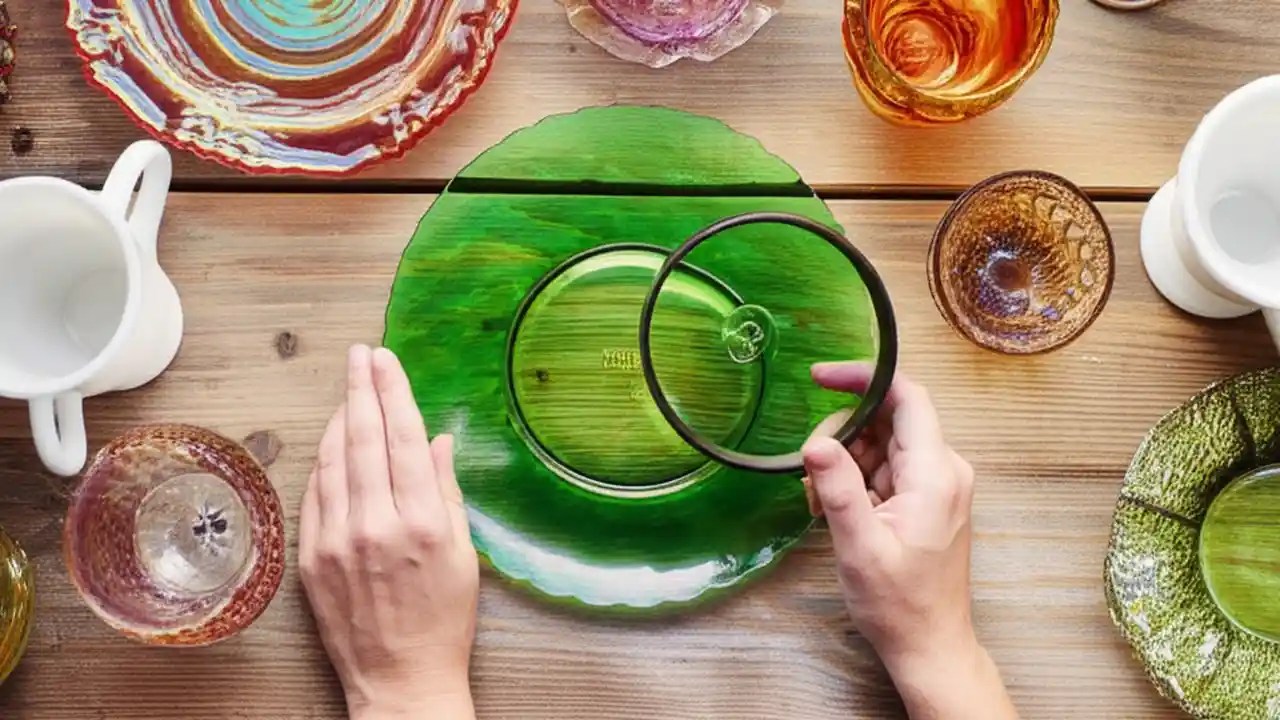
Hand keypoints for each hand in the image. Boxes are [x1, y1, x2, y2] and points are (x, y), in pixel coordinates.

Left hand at [300, 345, 478, 719]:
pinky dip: (325, 461)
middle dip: (363, 388)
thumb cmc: (442, 622)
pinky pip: (316, 495)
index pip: (403, 437)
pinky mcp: (311, 558)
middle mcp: (376, 524)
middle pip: (365, 438)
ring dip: (341, 418)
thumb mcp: (463, 554)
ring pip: (334, 461)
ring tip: (350, 391)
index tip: (386, 359)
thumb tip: (435, 441)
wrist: (401, 678)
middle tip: (361, 354)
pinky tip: (334, 442)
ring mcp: (338, 541)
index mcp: (422, 521)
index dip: (394, 391)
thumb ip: (446, 491)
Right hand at [802, 363, 1015, 719]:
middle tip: (814, 474)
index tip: (819, 377)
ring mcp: (937, 483)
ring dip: (846, 460)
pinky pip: (885, 466)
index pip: (907, 396)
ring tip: (824, 503)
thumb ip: (838, 489)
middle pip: (887, 417)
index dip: (863, 377)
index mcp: (935, 474)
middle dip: (842, 435)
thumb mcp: (859, 546)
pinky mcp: (927, 497)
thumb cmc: (899, 604)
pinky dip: (856, 478)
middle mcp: (944, 469)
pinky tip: (838, 510)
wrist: (929, 645)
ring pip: (881, 441)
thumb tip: (815, 443)